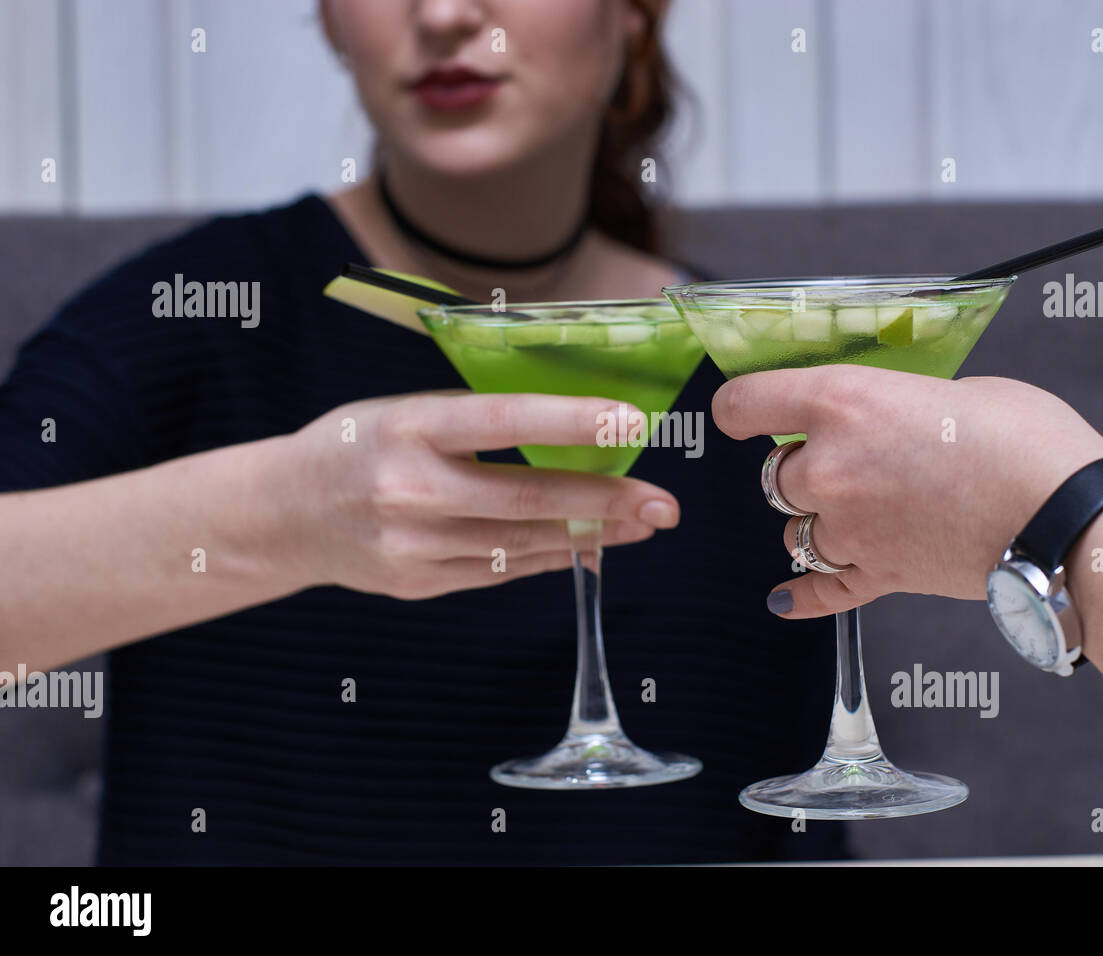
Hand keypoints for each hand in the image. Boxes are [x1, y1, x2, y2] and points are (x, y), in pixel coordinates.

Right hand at [281, 391, 677, 598]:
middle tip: (663, 503)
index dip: (571, 422)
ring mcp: (414, 546)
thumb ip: (476, 421)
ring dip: (591, 535)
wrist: (281, 514)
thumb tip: (572, 428)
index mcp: (408, 427)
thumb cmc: (355, 444)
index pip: (503, 420)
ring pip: (523, 543)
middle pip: (526, 498)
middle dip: (605, 502)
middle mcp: (411, 490)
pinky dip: (550, 559)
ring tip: (641, 524)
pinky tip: (591, 548)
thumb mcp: (403, 410)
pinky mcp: (419, 584)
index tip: (631, 423)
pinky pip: (501, 571)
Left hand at [711, 366, 1102, 616]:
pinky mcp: (877, 576)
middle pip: (774, 475)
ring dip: (815, 520)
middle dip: (802, 467)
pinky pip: (820, 590)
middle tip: (845, 461)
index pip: (747, 403)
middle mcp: (831, 469)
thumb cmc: (1026, 438)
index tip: (739, 412)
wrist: (1069, 514)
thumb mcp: (953, 389)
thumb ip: (898, 403)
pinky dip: (803, 595)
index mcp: (843, 403)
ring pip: (795, 530)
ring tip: (857, 511)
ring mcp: (850, 529)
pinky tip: (785, 600)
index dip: (738, 407)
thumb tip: (889, 418)